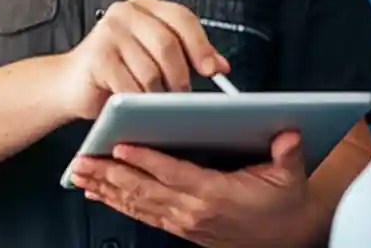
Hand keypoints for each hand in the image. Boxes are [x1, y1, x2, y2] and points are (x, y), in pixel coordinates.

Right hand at [56, 0, 229, 119]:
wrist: (72, 84)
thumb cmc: (117, 71)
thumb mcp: (155, 57)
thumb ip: (187, 55)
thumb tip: (221, 65)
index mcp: (144, 6)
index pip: (182, 18)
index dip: (201, 45)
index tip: (213, 69)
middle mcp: (125, 12)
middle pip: (168, 44)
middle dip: (180, 76)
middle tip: (182, 95)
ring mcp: (108, 32)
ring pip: (151, 70)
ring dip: (158, 94)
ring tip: (154, 101)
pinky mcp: (98, 57)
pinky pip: (131, 86)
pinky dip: (139, 101)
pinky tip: (135, 104)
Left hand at [70, 132, 312, 247]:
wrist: (287, 238)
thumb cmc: (283, 206)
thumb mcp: (290, 176)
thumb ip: (287, 152)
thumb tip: (287, 133)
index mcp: (216, 194)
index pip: (172, 173)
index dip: (144, 160)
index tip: (120, 146)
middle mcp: (194, 210)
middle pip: (144, 190)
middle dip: (109, 174)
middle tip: (82, 161)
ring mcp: (184, 221)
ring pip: (137, 204)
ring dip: (106, 189)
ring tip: (80, 175)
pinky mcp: (181, 227)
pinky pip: (143, 214)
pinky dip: (118, 203)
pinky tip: (99, 194)